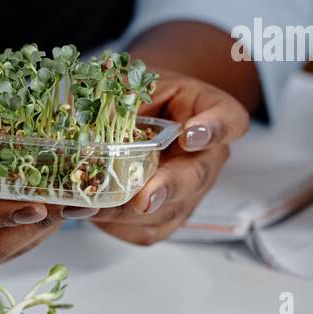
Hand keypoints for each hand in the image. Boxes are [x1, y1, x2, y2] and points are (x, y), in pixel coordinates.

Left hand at [88, 71, 249, 244]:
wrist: (132, 118)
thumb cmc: (136, 96)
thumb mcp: (127, 84)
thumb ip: (116, 97)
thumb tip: (83, 118)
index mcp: (207, 111)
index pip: (230, 120)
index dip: (214, 129)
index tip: (190, 135)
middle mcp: (207, 156)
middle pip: (196, 176)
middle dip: (166, 188)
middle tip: (142, 199)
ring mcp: (190, 190)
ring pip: (167, 210)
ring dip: (125, 213)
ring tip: (87, 207)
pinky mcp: (167, 217)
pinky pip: (146, 230)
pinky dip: (115, 225)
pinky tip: (87, 213)